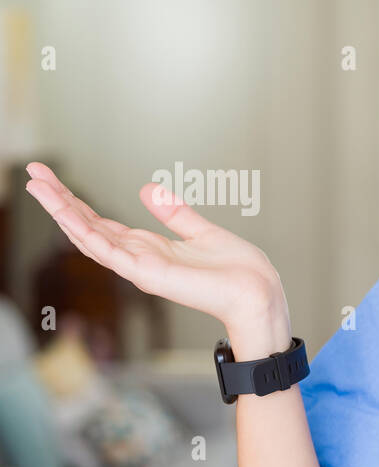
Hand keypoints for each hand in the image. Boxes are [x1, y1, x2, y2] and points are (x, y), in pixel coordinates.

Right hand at [24, 162, 285, 328]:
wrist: (257, 292)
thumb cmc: (238, 271)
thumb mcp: (201, 232)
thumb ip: (174, 213)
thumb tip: (147, 191)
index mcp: (150, 248)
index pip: (102, 223)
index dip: (77, 203)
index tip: (53, 180)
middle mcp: (138, 259)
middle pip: (88, 226)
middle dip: (59, 201)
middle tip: (33, 174)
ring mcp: (139, 267)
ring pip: (90, 236)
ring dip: (62, 211)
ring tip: (37, 186)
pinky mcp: (147, 273)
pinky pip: (108, 251)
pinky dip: (85, 232)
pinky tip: (66, 214)